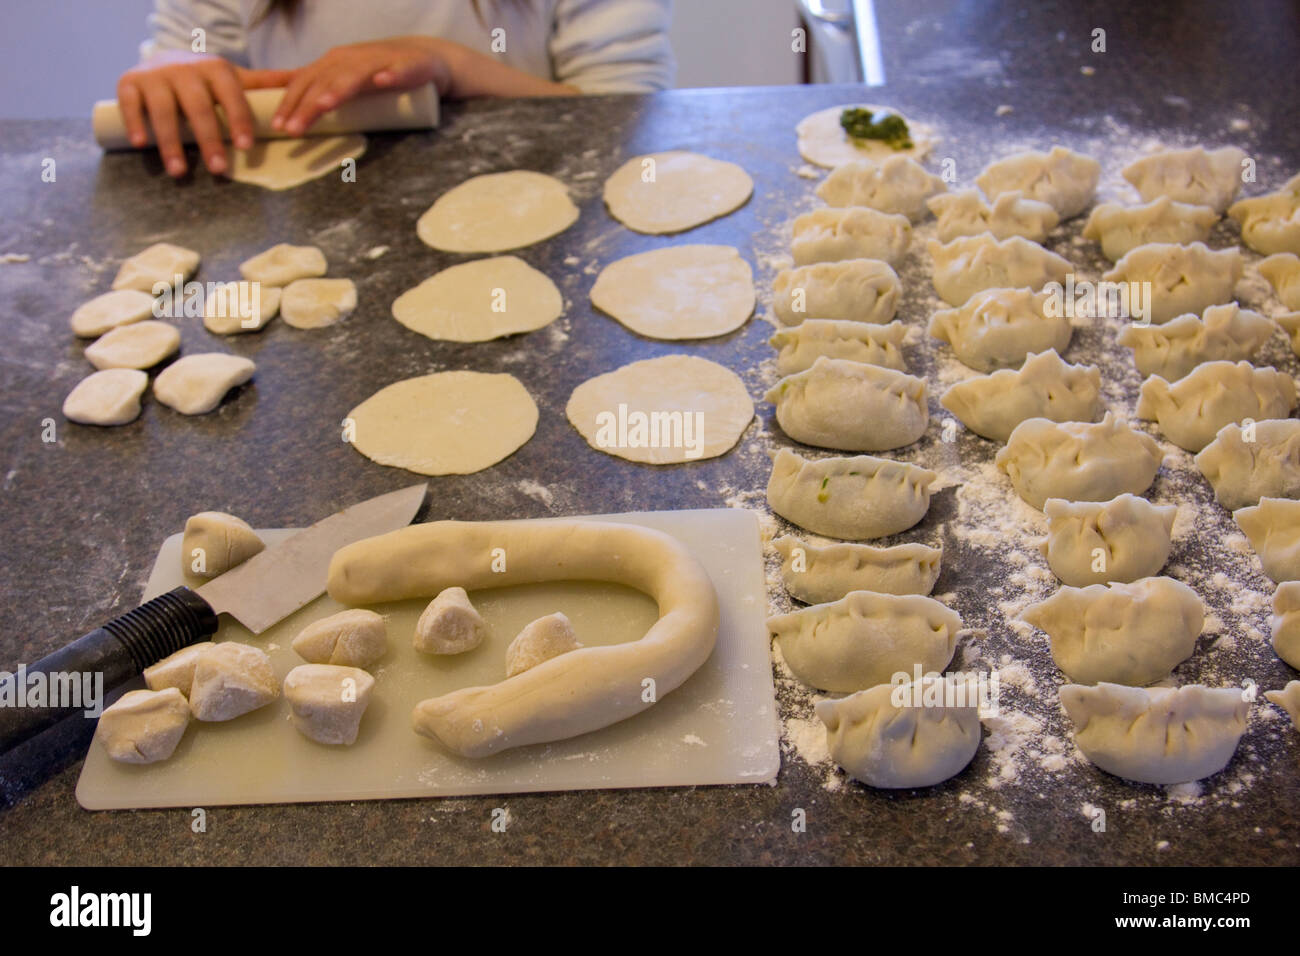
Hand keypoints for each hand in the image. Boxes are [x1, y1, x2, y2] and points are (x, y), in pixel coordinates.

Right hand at [116, 51, 292, 177]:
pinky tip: (140, 144)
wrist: (162, 60)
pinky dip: (134, 122)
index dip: (238, 119)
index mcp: (215, 69)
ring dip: (171, 141)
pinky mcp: (128, 83)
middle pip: (198, 107)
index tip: (245, 146)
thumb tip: (303, 83)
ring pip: (163, 109)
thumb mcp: (234, 79)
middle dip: (209, 138)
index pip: (230, 94)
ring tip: (179, 172)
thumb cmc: (206, 81)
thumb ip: (264, 85)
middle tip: (218, 169)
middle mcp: (184, 69)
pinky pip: (129, 103)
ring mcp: (155, 76)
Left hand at [271, 38, 452, 136]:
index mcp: (333, 64)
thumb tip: (286, 112)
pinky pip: (400, 69)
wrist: (424, 59)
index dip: (290, 102)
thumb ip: (318, 91)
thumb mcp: (344, 79)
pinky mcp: (409, 64)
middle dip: (307, 105)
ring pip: (356, 75)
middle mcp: (352, 59)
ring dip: (340, 89)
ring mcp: (380, 60)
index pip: (305, 82)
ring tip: (324, 106)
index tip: (278, 127)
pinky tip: (383, 81)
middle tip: (294, 130)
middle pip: (325, 81)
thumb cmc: (378, 74)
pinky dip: (391, 75)